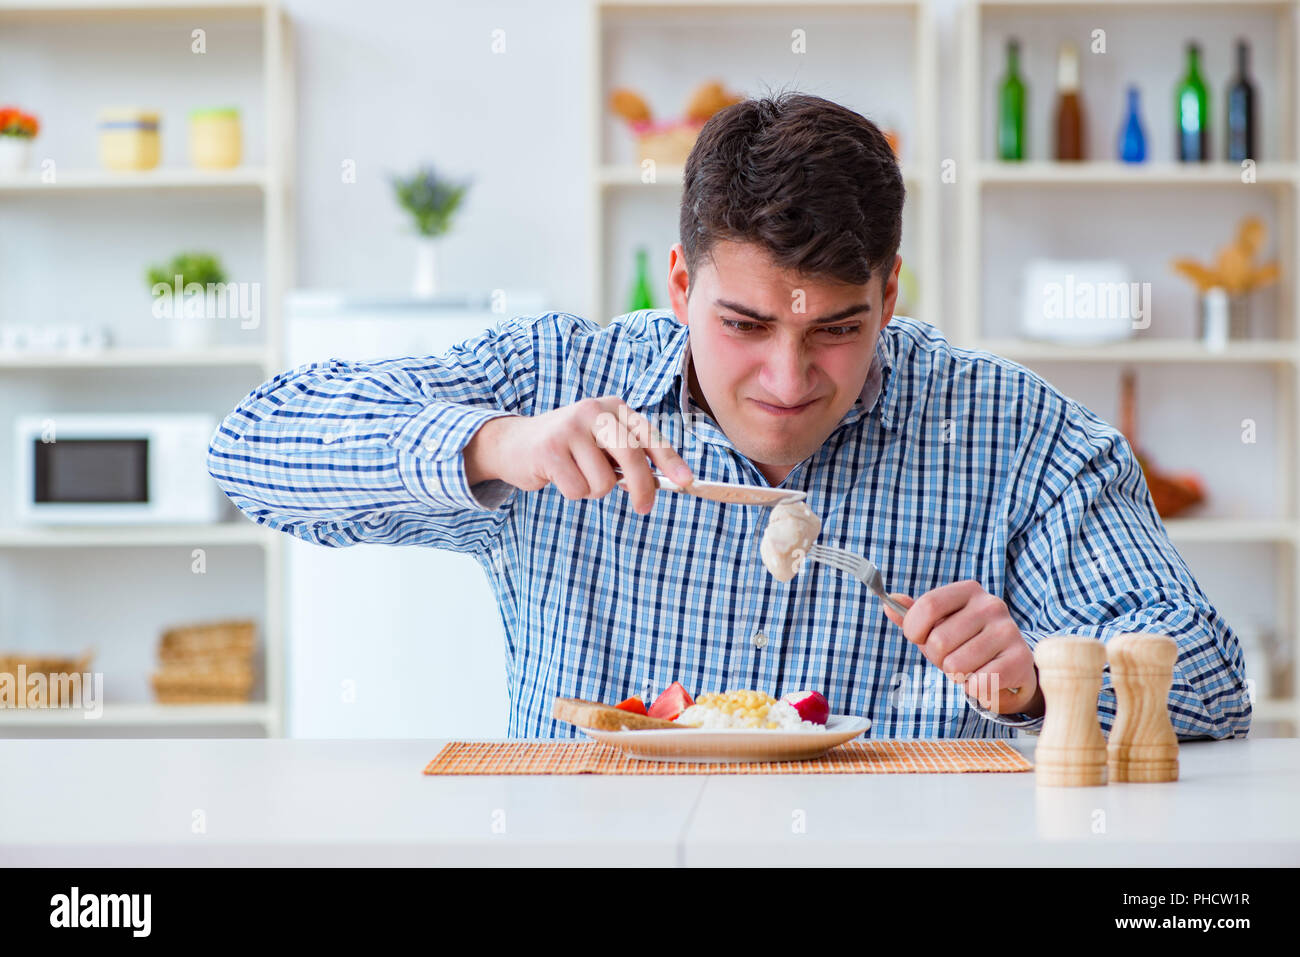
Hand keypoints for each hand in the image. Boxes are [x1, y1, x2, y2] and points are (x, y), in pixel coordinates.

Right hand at [463, 397, 692, 513]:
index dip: (670, 459)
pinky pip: (578, 489)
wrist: (514, 443)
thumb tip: (668, 482)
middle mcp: (593, 411)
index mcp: (612, 407)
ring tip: (577, 476)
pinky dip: (572, 492)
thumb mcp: (601, 443)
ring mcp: (570, 428)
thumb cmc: (569, 449)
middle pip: (631, 456)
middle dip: (642, 488)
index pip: (648, 434)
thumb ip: (628, 456)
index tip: (687, 481)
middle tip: (644, 508)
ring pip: (604, 481)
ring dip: (594, 490)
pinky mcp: (550, 449)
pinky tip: (558, 477)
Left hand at [881, 580, 1043, 716]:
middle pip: (938, 640)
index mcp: (968, 591)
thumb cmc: (967, 643)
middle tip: (952, 658)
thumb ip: (913, 615)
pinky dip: (974, 689)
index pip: (928, 606)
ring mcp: (1008, 631)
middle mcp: (991, 605)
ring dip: (957, 675)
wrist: (1011, 666)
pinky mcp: (1020, 659)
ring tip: (971, 668)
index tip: (918, 639)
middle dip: (937, 659)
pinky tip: (985, 679)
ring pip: (956, 665)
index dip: (914, 630)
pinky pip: (978, 683)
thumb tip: (888, 604)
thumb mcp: (938, 625)